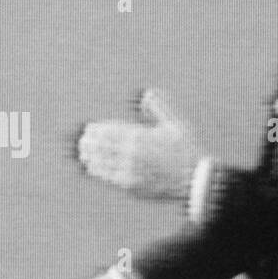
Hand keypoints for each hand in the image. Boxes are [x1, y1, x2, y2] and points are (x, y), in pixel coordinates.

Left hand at [77, 89, 200, 198]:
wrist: (195, 179)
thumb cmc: (186, 150)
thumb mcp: (174, 123)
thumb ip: (158, 107)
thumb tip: (147, 93)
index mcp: (139, 137)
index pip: (110, 131)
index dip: (97, 130)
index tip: (89, 129)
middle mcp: (131, 154)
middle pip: (102, 147)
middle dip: (90, 143)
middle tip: (82, 140)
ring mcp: (129, 171)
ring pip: (102, 163)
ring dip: (91, 157)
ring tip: (83, 153)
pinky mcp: (131, 186)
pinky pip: (109, 178)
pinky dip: (98, 172)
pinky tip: (92, 168)